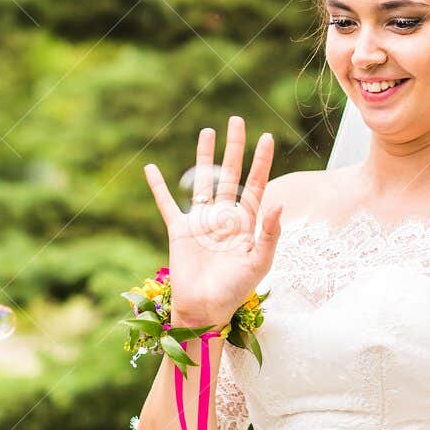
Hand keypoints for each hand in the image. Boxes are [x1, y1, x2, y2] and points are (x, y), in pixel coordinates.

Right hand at [143, 115, 282, 327]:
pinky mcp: (179, 229)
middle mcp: (224, 216)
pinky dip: (157, 186)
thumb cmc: (236, 290)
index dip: (262, 162)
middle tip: (237, 120)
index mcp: (246, 223)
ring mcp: (201, 221)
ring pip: (202, 180)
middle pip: (230, 173)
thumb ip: (270, 233)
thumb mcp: (260, 263)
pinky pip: (166, 203)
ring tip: (208, 131)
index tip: (267, 138)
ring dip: (204, 156)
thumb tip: (279, 202)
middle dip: (234, 147)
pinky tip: (150, 168)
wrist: (206, 309)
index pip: (256, 184)